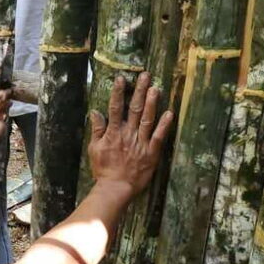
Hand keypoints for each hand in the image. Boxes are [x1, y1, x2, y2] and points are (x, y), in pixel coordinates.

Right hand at [88, 72, 174, 195]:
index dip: (118, 92)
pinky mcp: (151, 153)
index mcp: (113, 133)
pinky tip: (169, 113)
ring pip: (147, 119)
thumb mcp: (94, 149)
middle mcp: (128, 134)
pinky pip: (158, 137)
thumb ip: (97, 130)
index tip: (121, 79)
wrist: (115, 187)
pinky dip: (164, 125)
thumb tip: (95, 113)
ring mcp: (140, 143)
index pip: (115, 108)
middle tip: (145, 76)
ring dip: (152, 103)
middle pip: (134, 109)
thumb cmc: (103, 169)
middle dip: (139, 91)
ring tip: (156, 88)